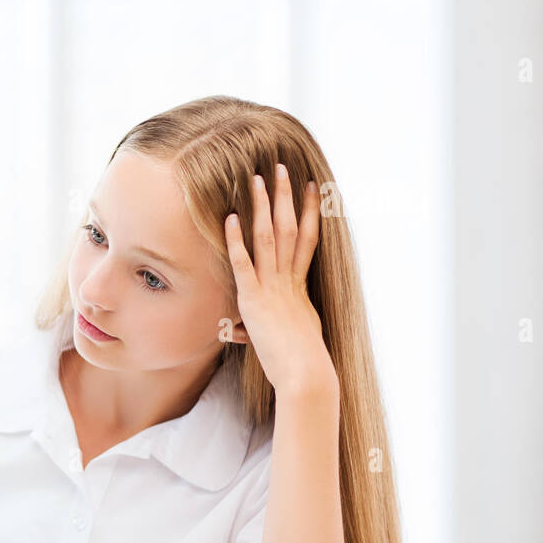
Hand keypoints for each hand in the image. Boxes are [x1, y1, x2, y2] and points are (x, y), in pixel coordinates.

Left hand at [224, 162, 336, 397]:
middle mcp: (288, 280)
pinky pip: (244, 263)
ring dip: (262, 206)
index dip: (308, 212)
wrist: (306, 374)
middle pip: (288, 228)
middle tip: (280, 167)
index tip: (311, 188)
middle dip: (284, 196)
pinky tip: (231, 218)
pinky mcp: (254, 299)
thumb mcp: (275, 340)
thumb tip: (231, 329)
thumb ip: (250, 328)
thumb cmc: (296, 364)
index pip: (306, 240)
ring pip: (268, 237)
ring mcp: (272, 287)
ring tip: (257, 178)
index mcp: (299, 287)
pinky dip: (236, 240)